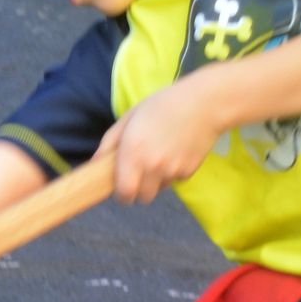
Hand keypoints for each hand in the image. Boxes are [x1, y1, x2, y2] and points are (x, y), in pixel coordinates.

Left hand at [96, 78, 223, 205]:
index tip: (124, 186)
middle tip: (141, 172)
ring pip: (160, 189)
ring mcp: (172, 171)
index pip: (124, 194)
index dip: (122, 193)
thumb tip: (95, 163)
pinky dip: (174, 172)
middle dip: (140, 189)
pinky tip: (177, 151)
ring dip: (157, 180)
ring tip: (162, 155)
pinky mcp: (189, 171)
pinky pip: (176, 180)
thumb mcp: (129, 118)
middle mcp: (151, 166)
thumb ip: (109, 143)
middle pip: (142, 198)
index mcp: (133, 153)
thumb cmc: (163, 105)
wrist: (205, 104)